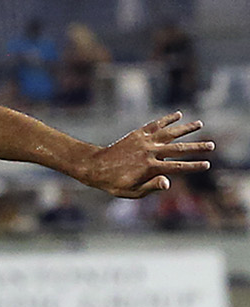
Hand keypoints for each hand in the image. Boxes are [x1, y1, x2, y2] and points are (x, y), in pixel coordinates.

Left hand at [83, 112, 213, 197]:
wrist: (95, 167)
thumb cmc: (114, 183)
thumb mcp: (132, 191)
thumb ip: (151, 187)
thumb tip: (168, 183)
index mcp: (150, 168)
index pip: (177, 167)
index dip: (193, 166)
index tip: (207, 164)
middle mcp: (149, 152)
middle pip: (179, 149)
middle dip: (197, 147)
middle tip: (212, 145)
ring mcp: (144, 141)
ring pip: (169, 133)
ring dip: (186, 128)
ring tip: (200, 124)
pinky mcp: (137, 134)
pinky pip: (155, 125)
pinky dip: (167, 119)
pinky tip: (178, 114)